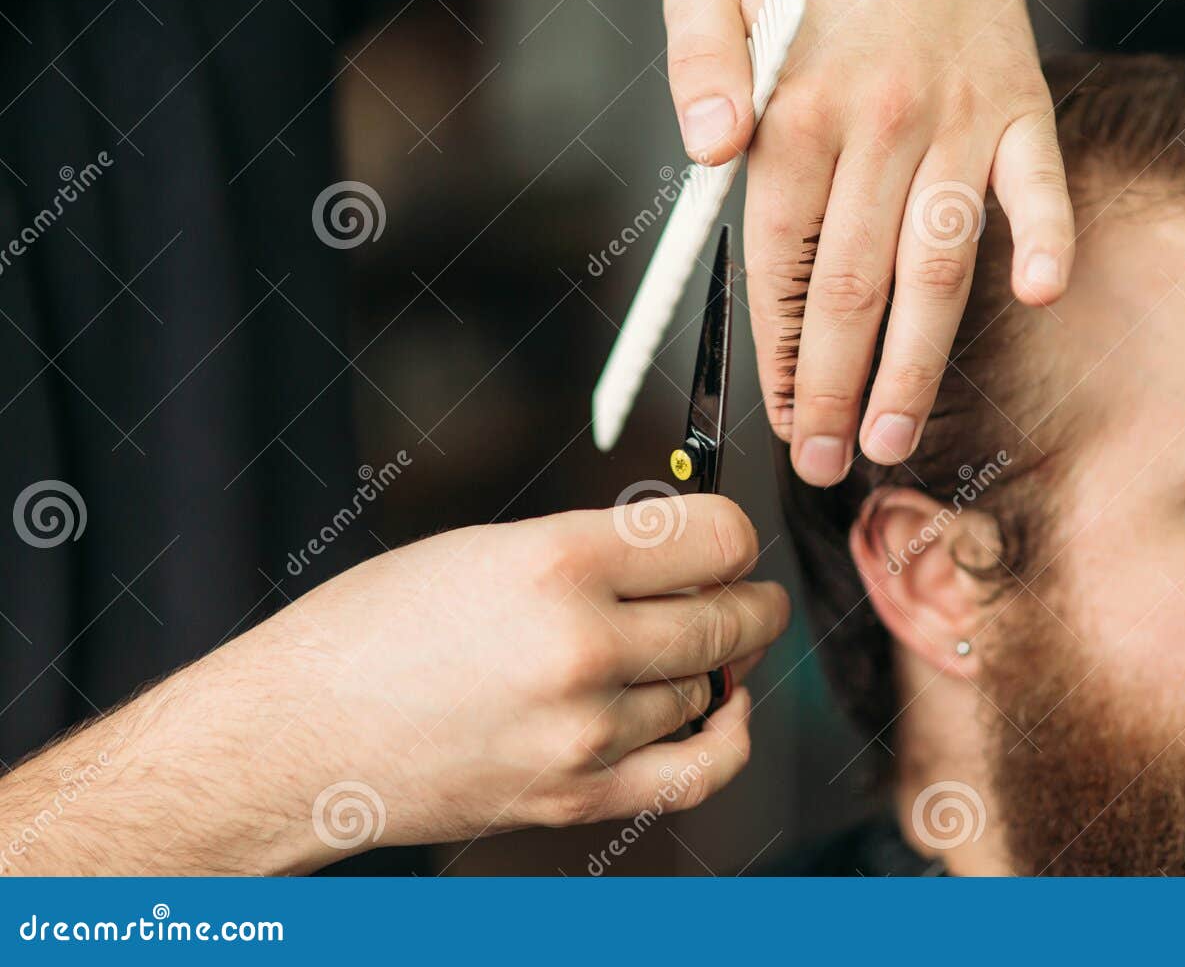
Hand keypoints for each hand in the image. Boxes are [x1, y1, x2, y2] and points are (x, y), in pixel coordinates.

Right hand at [0, 495, 788, 873]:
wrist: (291, 737)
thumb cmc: (371, 631)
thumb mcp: (487, 548)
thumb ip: (595, 550)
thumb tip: (686, 558)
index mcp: (560, 560)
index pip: (720, 536)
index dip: (734, 534)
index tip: (727, 541)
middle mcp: (582, 644)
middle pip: (731, 616)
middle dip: (748, 598)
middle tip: (740, 590)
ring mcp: (583, 730)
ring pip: (708, 688)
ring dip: (713, 664)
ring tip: (688, 644)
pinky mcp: (574, 795)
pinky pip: (696, 771)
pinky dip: (727, 738)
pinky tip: (723, 709)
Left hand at [662, 0, 1080, 485]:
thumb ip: (694, 67)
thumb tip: (705, 150)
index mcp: (799, 107)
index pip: (782, 261)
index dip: (781, 353)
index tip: (782, 419)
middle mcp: (881, 122)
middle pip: (853, 286)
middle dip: (838, 390)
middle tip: (828, 464)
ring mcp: (960, 120)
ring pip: (937, 266)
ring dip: (918, 361)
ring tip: (896, 440)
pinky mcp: (1023, 109)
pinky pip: (1041, 184)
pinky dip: (1047, 236)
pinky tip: (1043, 297)